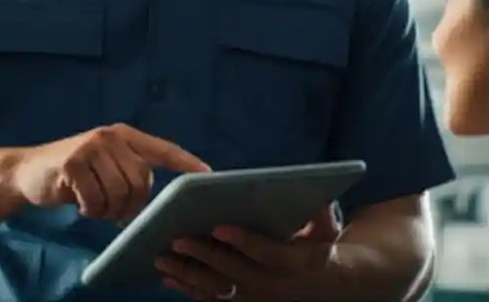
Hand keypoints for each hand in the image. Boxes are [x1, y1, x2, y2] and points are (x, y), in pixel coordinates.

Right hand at [8, 124, 209, 221]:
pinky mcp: (72, 162)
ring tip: (94, 206)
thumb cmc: (74, 174)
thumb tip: (160, 201)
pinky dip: (89, 210)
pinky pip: (95, 200)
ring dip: (107, 211)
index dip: (186, 163)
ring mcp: (91, 146)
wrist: (28, 171)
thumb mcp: (105, 166)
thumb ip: (130, 172)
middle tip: (112, 212)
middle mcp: (111, 136)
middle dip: (130, 206)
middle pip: (141, 181)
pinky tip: (78, 203)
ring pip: (119, 194)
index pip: (163, 149)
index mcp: (125, 136)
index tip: (208, 175)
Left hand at [156, 204, 341, 300]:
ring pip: (218, 290)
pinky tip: (168, 278)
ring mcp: (256, 300)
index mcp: (296, 262)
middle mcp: (273, 286)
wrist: (326, 287)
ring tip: (161, 260)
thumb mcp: (328, 232)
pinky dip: (189, 290)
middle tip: (176, 239)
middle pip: (233, 272)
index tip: (219, 225)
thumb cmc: (321, 250)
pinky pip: (213, 301)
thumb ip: (320, 215)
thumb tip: (317, 197)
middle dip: (203, 256)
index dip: (244, 241)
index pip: (268, 253)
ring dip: (188, 276)